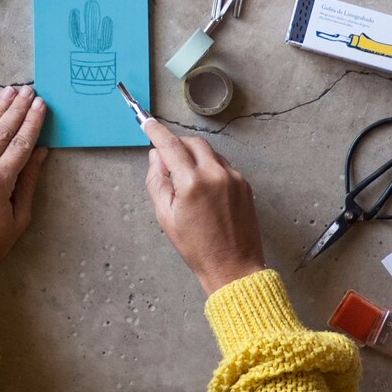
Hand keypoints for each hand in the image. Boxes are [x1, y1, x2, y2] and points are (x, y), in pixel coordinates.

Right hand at [143, 119, 264, 295]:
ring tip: (187, 180)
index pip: (170, 146)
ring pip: (209, 151)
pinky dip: (209, 167)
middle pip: (192, 142)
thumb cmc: (197, 247)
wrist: (234, 269)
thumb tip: (156, 157)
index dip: (156, 131)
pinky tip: (204, 188)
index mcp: (192, 183)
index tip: (147, 122)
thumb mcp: (165, 216)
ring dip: (194, 156)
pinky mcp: (244, 183)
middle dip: (177, 144)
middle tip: (167, 157)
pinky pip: (222, 164)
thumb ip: (157, 181)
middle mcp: (215, 174)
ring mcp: (233, 177)